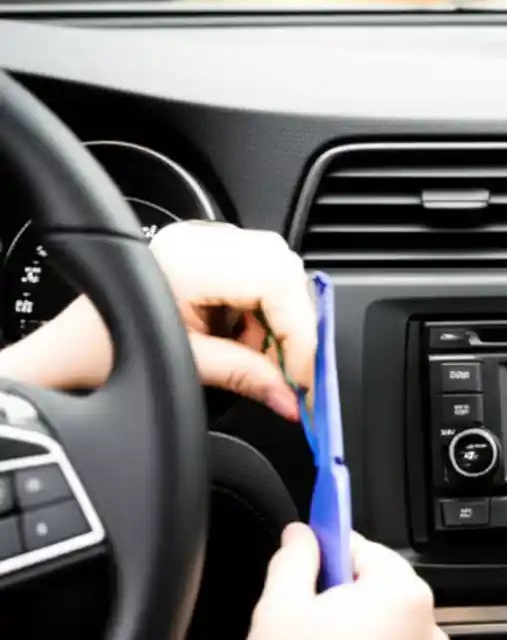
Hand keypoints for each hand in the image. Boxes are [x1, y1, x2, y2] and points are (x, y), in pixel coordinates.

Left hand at [0, 221, 315, 420]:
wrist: (69, 349)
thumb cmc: (103, 352)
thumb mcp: (186, 368)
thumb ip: (247, 378)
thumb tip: (292, 397)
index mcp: (191, 262)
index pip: (277, 284)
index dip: (300, 332)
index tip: (304, 376)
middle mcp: (200, 242)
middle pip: (284, 271)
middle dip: (294, 325)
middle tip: (289, 370)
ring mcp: (204, 243)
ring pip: (277, 273)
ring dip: (278, 320)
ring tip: (254, 357)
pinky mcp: (206, 255)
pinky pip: (258, 276)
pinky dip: (262, 313)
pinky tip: (242, 340)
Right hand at [236, 524, 449, 639]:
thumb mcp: (278, 608)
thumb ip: (294, 559)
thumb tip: (301, 535)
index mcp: (401, 596)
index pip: (366, 549)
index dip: (328, 556)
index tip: (309, 562)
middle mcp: (428, 633)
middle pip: (381, 593)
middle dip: (344, 602)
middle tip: (305, 626)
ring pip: (389, 636)